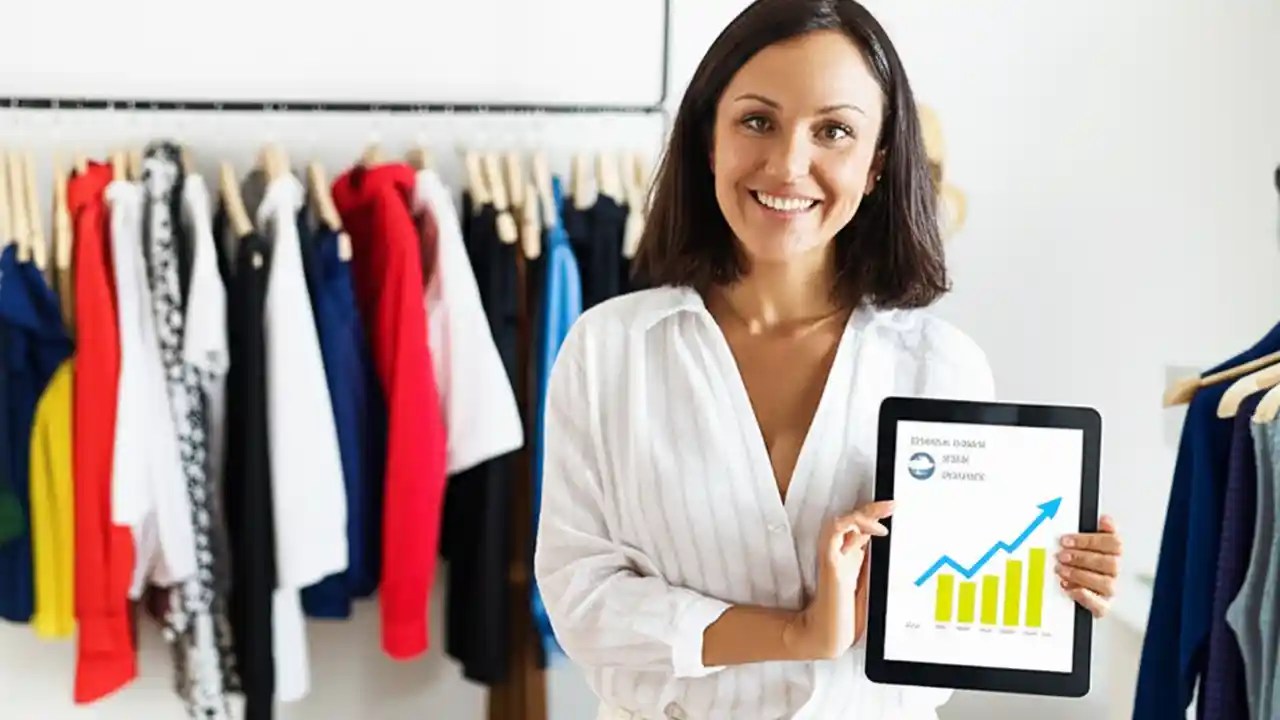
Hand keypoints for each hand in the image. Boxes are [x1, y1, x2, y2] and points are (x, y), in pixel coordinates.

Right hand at [787, 501, 893, 659]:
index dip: (876, 514)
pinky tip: (867, 531)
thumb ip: (877, 571)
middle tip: (891, 504)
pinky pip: (833, 533)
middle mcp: (842, 553)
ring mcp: (834, 556)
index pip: (862, 527)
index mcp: (853, 558)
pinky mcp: (830, 563)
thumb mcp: (871, 589)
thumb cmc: (848, 617)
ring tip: (880, 523)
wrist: (828, 634)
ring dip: (862, 515)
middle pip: (854, 520)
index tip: (893, 508)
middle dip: (873, 508)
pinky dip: (849, 524)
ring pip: (843, 521)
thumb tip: (899, 557)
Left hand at [1057, 514, 1122, 617]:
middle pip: (1110, 563)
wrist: (1066, 588)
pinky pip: (1101, 606)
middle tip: (1061, 555)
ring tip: (1061, 570)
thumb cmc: (1075, 557)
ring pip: (1107, 584)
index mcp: (1113, 551)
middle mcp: (1114, 570)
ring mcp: (1109, 589)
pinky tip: (1069, 588)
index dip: (1089, 540)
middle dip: (1082, 558)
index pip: (1114, 543)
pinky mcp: (1102, 606)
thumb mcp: (1080, 540)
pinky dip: (1085, 597)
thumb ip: (1091, 529)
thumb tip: (1105, 519)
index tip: (1066, 539)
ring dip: (1080, 575)